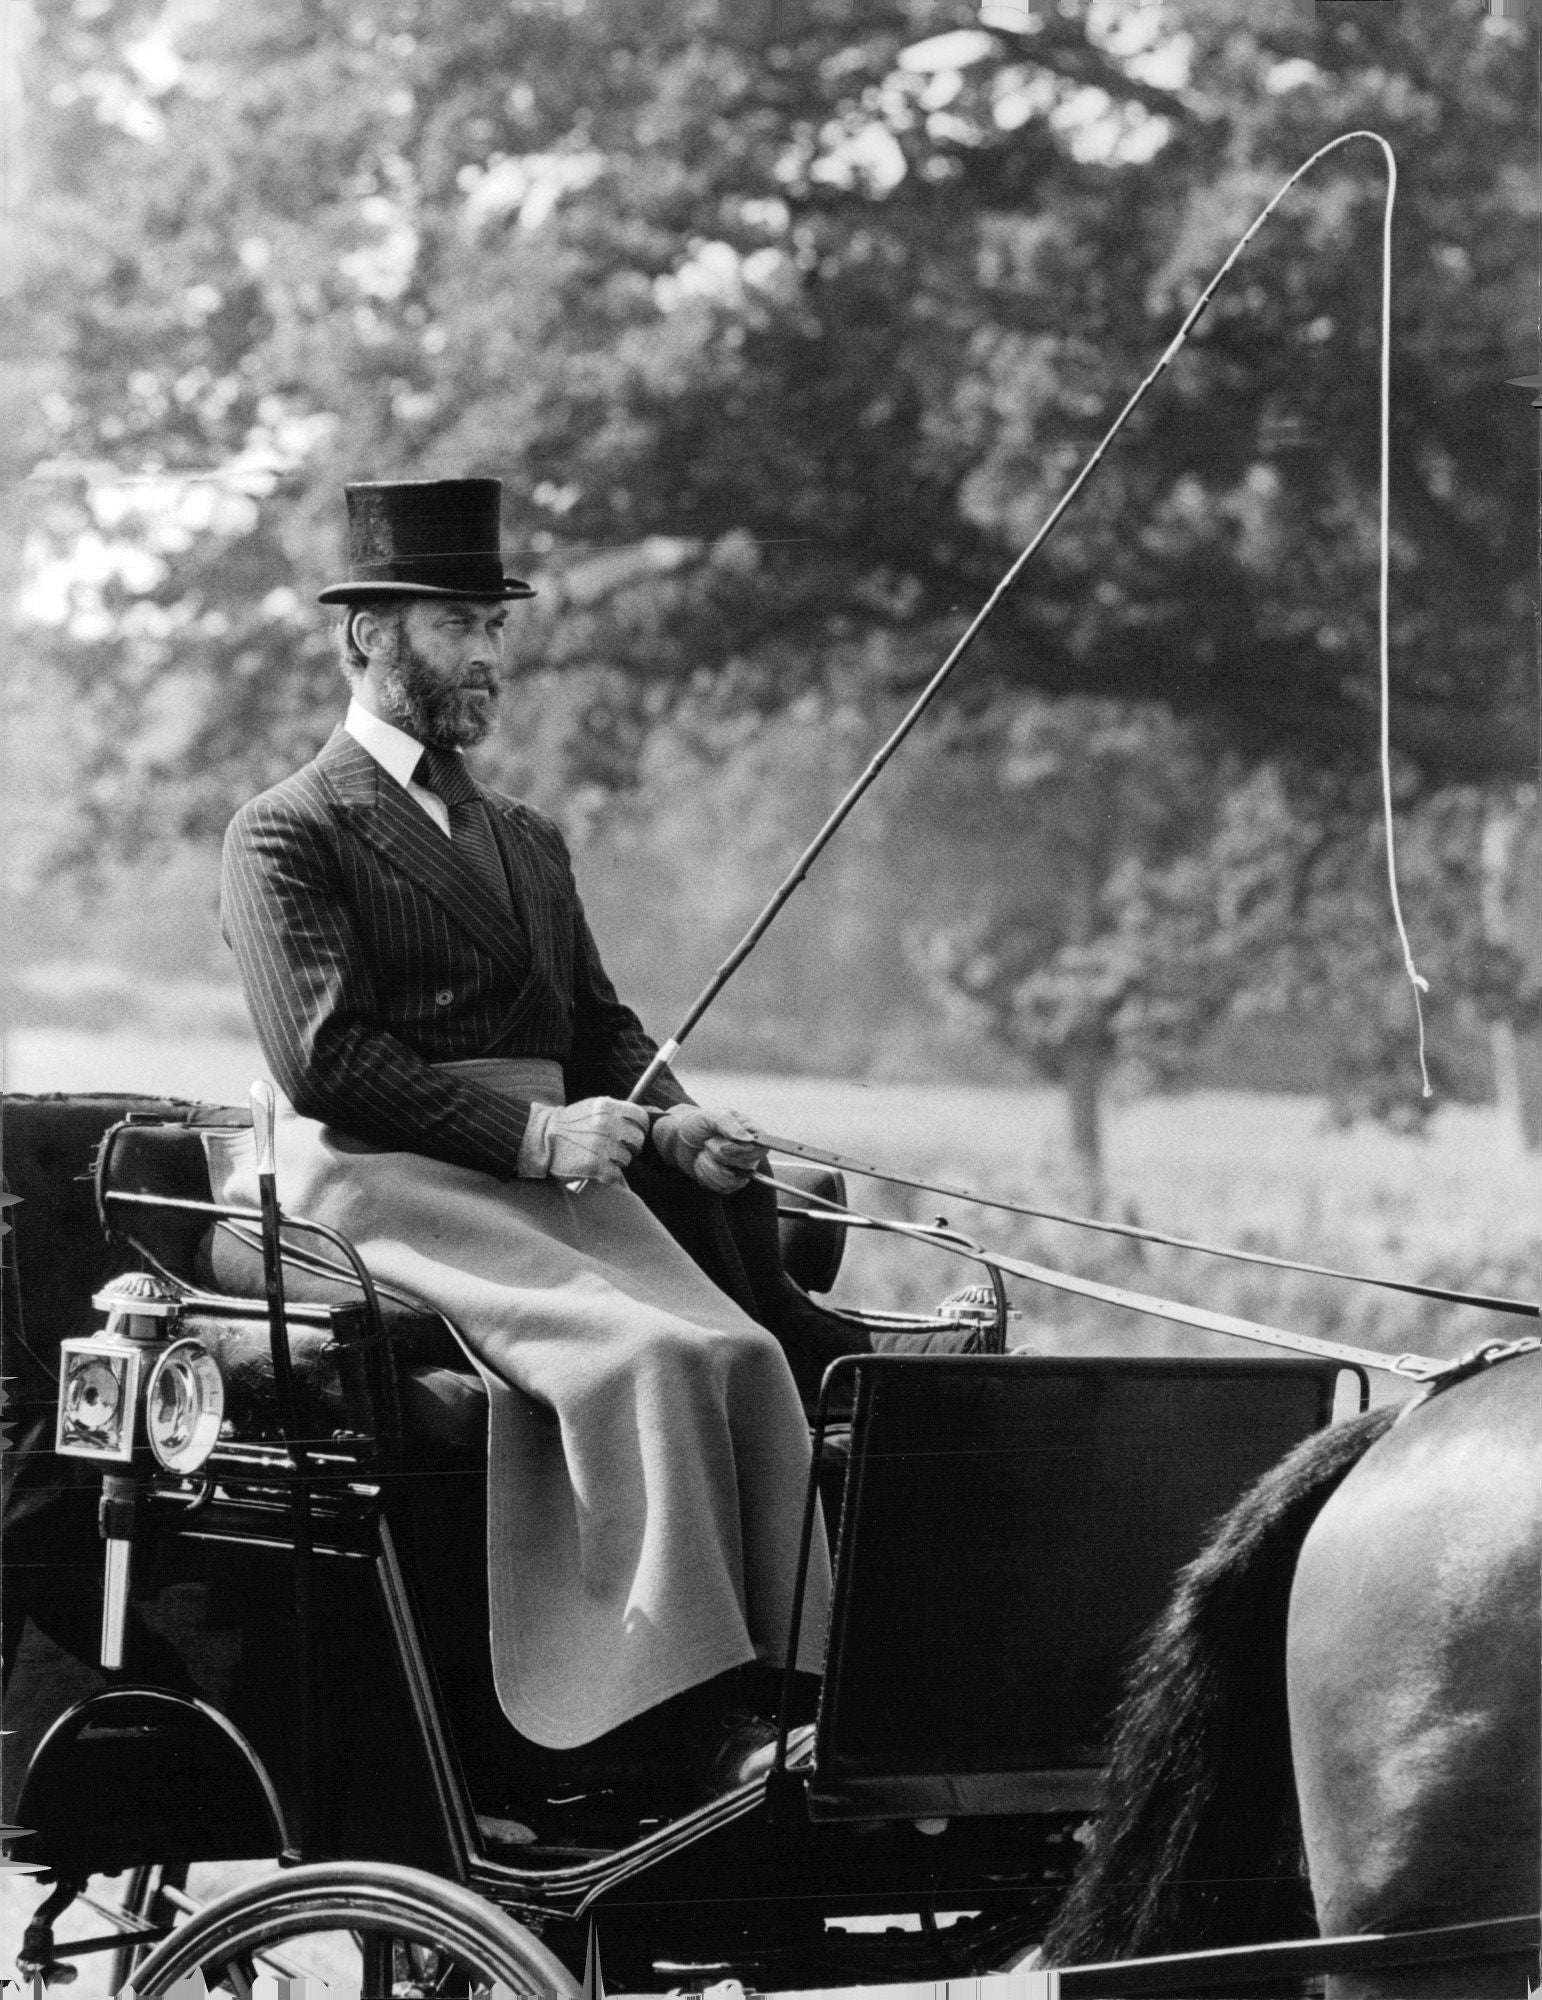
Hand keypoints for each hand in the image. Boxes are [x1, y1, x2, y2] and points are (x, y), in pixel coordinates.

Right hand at [545, 1098, 649, 1184]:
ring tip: (603, 1158)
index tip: (635, 1133)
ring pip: (627, 1159)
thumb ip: (614, 1111)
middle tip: (619, 1149)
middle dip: (631, 1147)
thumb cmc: (569, 1123)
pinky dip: (608, 1175)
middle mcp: (607, 1124)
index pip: (641, 1117)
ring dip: (617, 1162)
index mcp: (607, 1107)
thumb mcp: (593, 1107)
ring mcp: (602, 1145)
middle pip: (638, 1140)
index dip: (640, 1128)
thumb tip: (637, 1120)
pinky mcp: (595, 1165)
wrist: (543, 1136)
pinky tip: (598, 1169)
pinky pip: (615, 1174)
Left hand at [652, 1105, 766, 1194]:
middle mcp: (749, 1152)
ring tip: (702, 1154)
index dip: (744, 1152)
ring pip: (733, 1179)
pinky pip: (723, 1188)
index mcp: (750, 1133)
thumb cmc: (698, 1124)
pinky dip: (707, 1177)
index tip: (724, 1148)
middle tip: (707, 1143)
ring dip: (710, 1167)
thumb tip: (748, 1140)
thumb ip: (728, 1124)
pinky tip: (701, 1164)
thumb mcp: (710, 1116)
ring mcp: (740, 1169)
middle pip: (746, 1165)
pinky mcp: (728, 1182)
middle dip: (719, 1156)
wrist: (681, 1140)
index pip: (762, 1148)